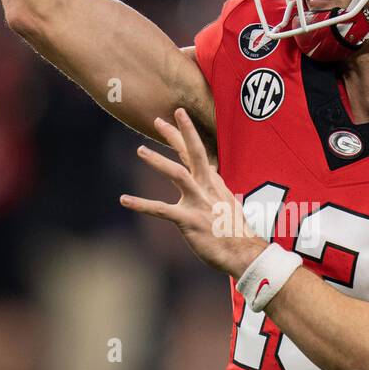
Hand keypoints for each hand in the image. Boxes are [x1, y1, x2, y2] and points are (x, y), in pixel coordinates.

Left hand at [120, 108, 267, 277]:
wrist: (244, 253)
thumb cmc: (234, 232)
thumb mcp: (226, 205)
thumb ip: (214, 190)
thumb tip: (210, 178)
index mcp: (214, 183)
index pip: (197, 153)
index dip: (186, 133)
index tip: (177, 116)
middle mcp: (207, 188)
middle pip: (192, 153)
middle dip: (177, 134)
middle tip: (159, 119)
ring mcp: (198, 203)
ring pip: (178, 174)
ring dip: (158, 161)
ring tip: (140, 150)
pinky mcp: (189, 221)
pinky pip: (161, 209)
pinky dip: (141, 204)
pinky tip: (124, 199)